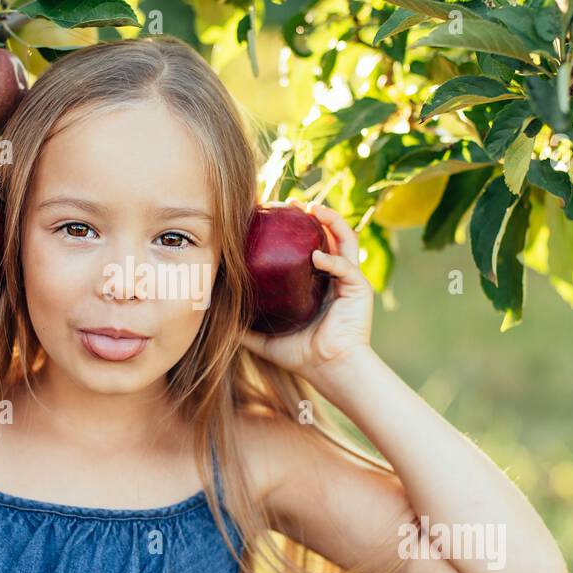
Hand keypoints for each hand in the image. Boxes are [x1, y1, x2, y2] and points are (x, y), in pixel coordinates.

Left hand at [240, 201, 374, 385]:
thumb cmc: (301, 355)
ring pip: (345, 238)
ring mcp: (348, 279)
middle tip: (291, 203)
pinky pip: (346, 266)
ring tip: (311, 209)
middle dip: (312, 214)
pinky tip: (315, 256)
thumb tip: (213, 315)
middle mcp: (333, 275)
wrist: (328, 370)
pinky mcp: (359, 288)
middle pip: (327, 233)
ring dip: (330, 220)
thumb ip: (243, 326)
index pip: (307, 244)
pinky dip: (331, 259)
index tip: (273, 212)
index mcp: (315, 281)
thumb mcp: (264, 338)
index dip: (293, 226)